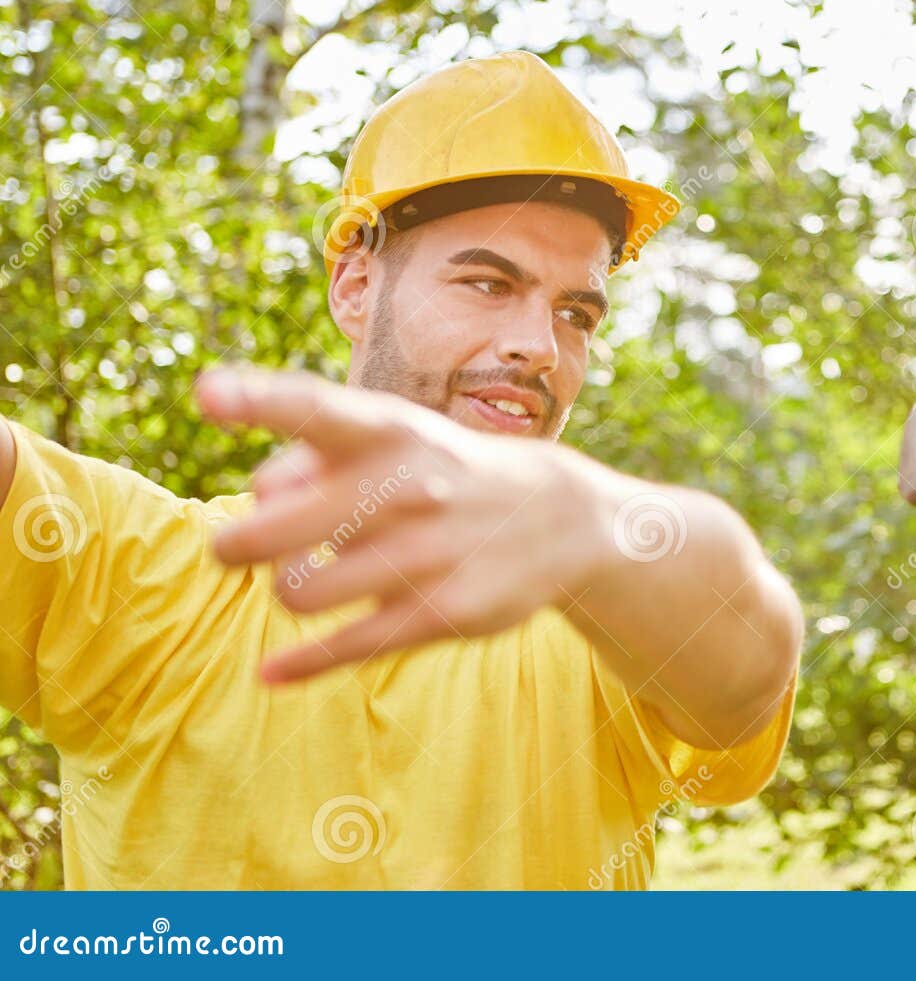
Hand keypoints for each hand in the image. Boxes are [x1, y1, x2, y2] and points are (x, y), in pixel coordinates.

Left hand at [197, 366, 615, 682]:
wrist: (557, 515)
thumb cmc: (440, 471)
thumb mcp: (392, 439)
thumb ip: (311, 457)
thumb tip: (256, 502)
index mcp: (389, 431)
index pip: (317, 410)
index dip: (258, 400)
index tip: (206, 393)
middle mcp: (408, 486)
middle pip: (276, 528)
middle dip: (235, 547)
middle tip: (234, 552)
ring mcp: (427, 552)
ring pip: (299, 592)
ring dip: (285, 589)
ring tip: (304, 580)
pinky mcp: (443, 611)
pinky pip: (346, 647)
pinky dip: (299, 665)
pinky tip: (273, 672)